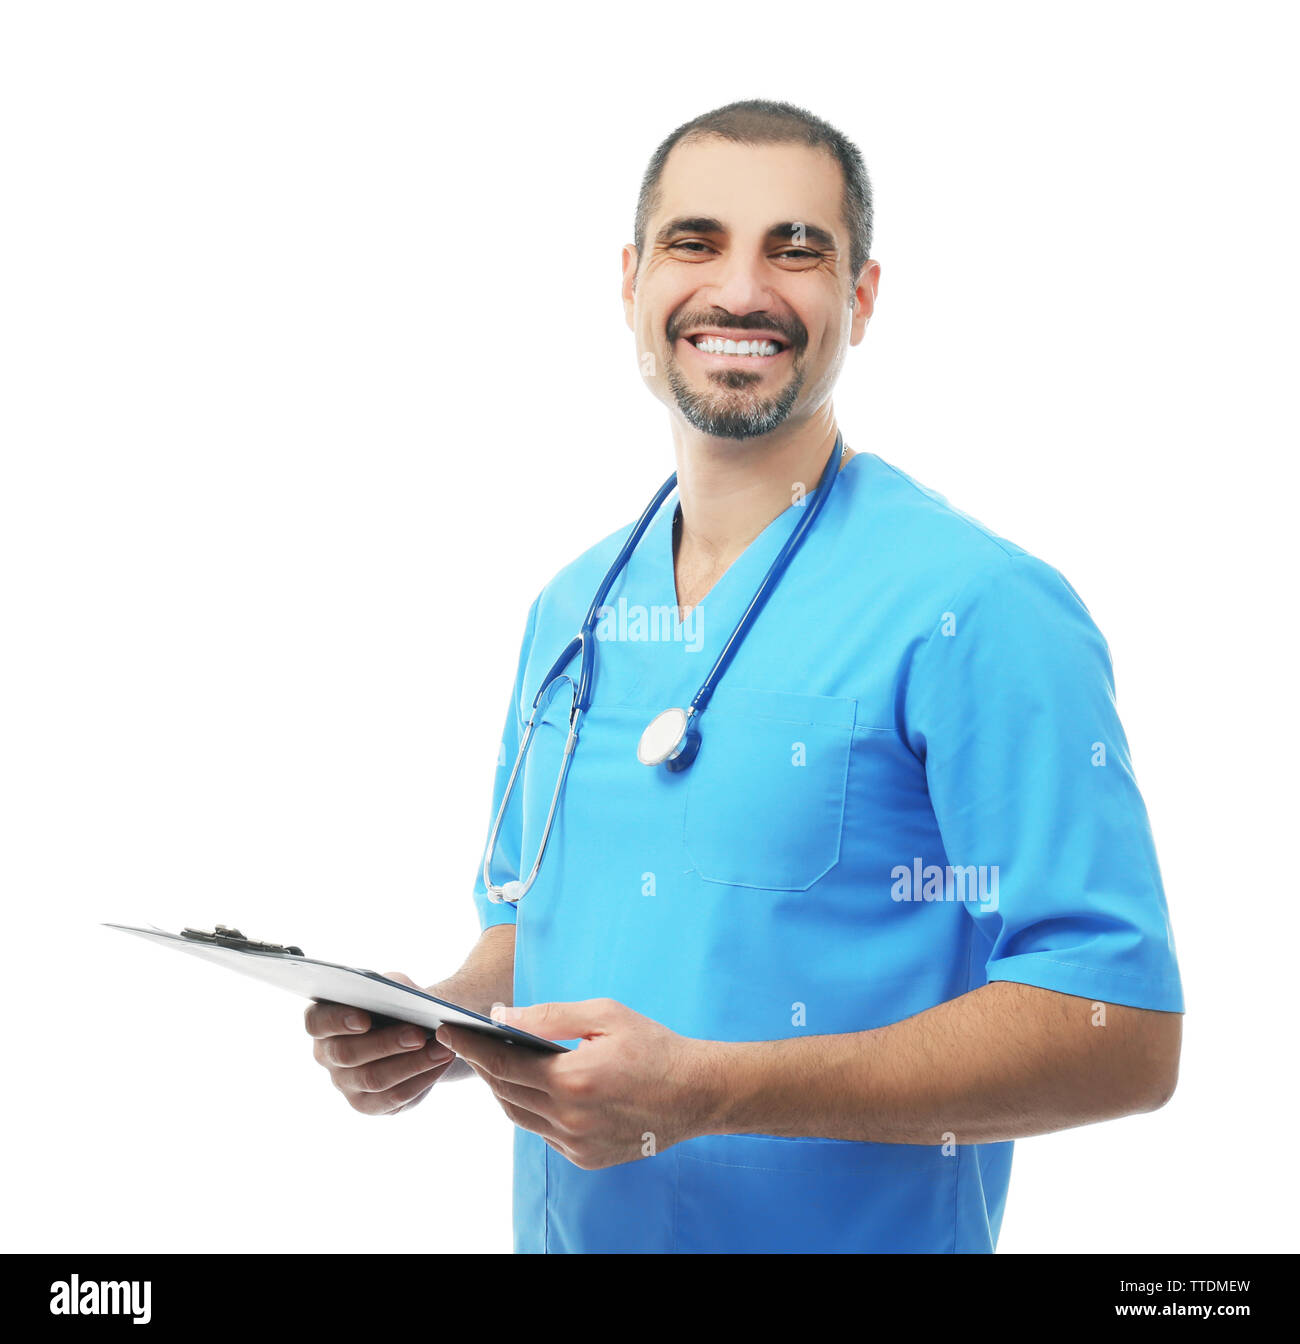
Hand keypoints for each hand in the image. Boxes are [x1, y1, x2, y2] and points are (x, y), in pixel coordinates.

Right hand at [305, 971, 456, 1114]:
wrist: (415, 1027)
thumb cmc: (398, 1002)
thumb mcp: (393, 987)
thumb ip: (391, 989)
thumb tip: (401, 1000)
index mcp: (323, 1021)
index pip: (316, 1022)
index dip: (337, 1021)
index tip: (364, 1019)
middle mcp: (327, 1055)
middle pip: (347, 1053)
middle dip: (386, 1044)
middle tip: (419, 1035)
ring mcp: (344, 1083)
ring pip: (373, 1079)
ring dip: (411, 1064)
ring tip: (441, 1049)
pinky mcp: (368, 1104)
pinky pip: (393, 1098)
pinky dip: (421, 1080)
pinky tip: (441, 1064)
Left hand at [435, 998, 716, 1168]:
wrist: (697, 1093)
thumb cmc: (653, 1046)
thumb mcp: (603, 1014)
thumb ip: (547, 1016)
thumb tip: (500, 1017)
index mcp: (571, 1080)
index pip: (502, 1063)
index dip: (471, 1046)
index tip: (447, 1030)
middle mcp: (569, 1119)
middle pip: (505, 1092)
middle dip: (484, 1065)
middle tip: (470, 1041)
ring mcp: (576, 1144)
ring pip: (520, 1116)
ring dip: (504, 1089)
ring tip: (497, 1062)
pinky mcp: (585, 1157)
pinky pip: (543, 1131)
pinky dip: (532, 1108)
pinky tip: (535, 1086)